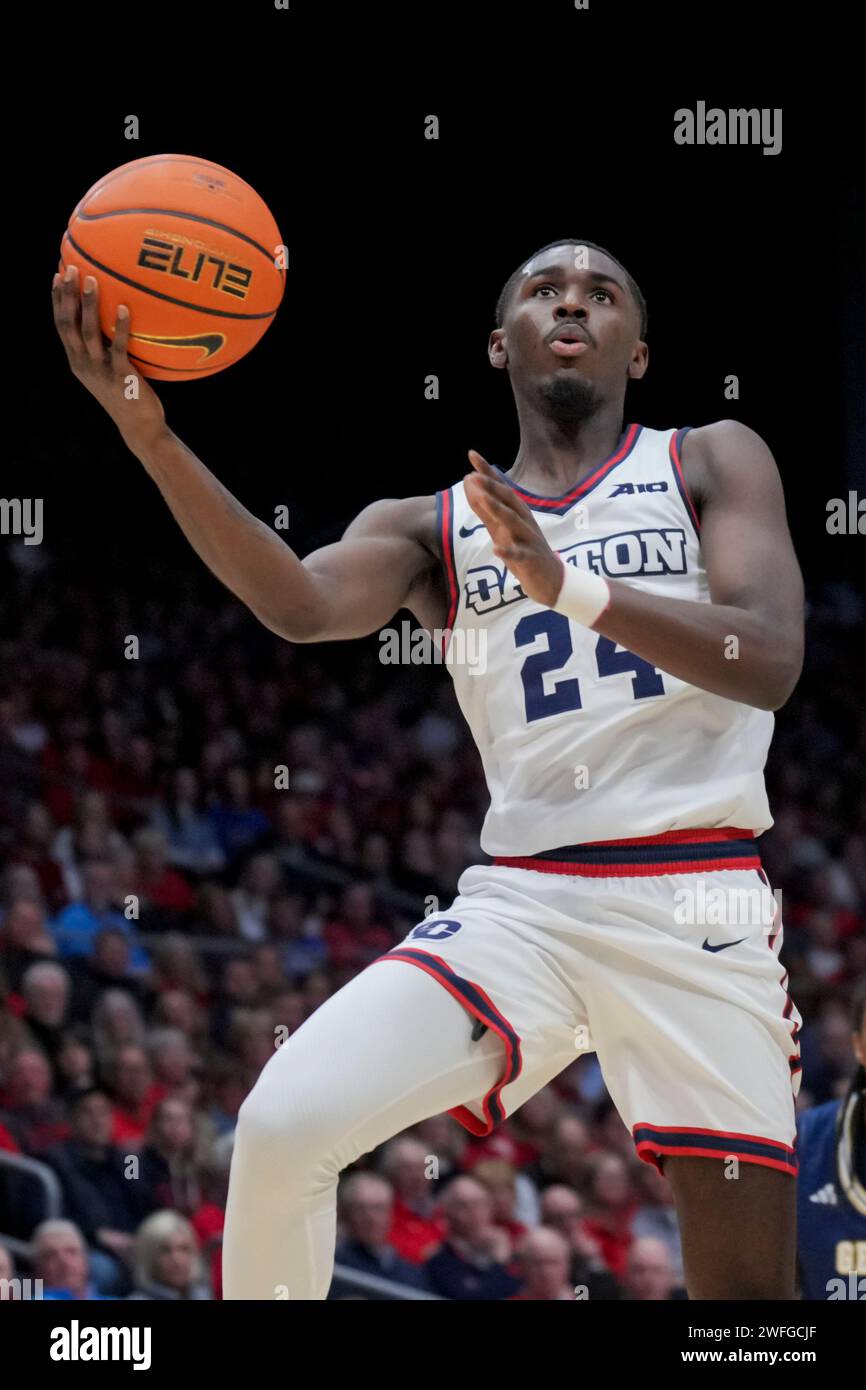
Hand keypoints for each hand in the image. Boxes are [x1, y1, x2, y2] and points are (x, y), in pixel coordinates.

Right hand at [52, 265, 166, 450]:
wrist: (140, 428)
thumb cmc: (130, 396)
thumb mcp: (111, 370)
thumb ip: (108, 347)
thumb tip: (118, 316)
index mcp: (77, 361)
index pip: (61, 325)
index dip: (57, 300)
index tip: (57, 274)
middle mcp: (82, 364)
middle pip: (68, 324)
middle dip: (66, 295)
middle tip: (70, 267)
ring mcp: (100, 371)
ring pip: (88, 332)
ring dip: (89, 304)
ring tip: (93, 279)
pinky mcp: (120, 377)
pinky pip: (118, 347)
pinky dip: (119, 327)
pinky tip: (124, 308)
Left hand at [464, 451, 562, 606]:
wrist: (551, 580)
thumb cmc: (523, 550)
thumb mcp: (501, 528)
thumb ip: (485, 508)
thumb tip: (469, 483)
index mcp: (516, 512)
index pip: (500, 487)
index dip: (487, 471)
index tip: (472, 454)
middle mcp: (524, 521)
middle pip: (508, 500)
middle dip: (492, 487)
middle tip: (474, 476)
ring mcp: (528, 540)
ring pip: (513, 522)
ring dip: (498, 510)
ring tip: (484, 499)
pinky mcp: (530, 560)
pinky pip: (519, 555)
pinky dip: (509, 552)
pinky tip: (497, 550)